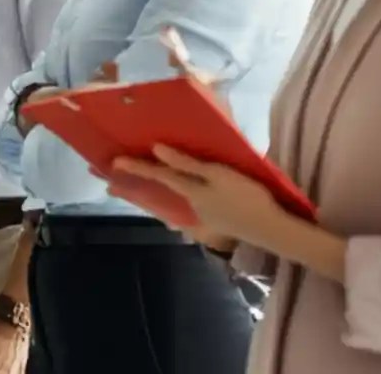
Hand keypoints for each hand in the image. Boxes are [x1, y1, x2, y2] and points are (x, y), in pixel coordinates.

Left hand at [111, 145, 283, 245]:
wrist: (272, 230)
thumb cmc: (247, 197)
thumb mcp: (219, 175)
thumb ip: (187, 164)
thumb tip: (156, 150)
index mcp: (189, 192)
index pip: (157, 176)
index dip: (135, 167)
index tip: (113, 162)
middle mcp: (188, 206)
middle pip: (156, 192)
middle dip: (133, 186)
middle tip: (108, 182)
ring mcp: (200, 216)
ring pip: (167, 201)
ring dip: (148, 193)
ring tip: (131, 187)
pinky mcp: (212, 220)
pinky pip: (182, 206)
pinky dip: (169, 200)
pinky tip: (172, 200)